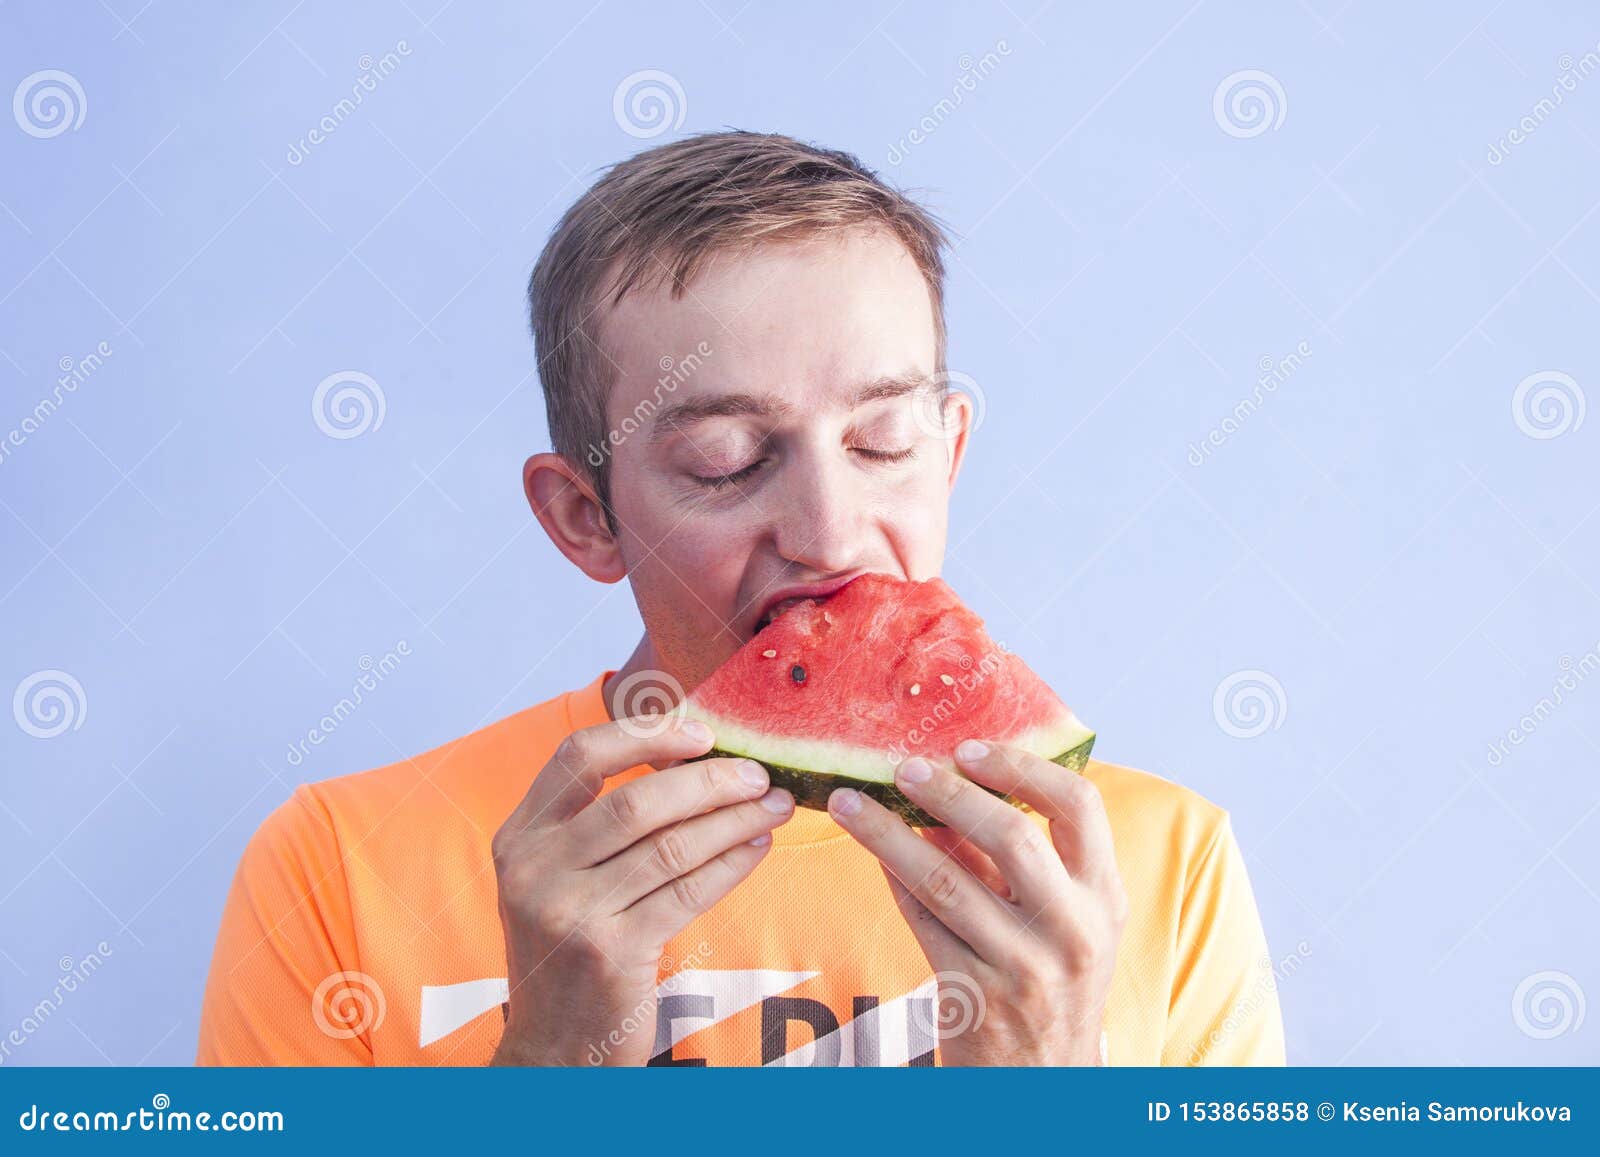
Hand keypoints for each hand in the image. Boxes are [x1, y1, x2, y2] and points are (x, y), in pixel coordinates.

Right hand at [489, 716, 792, 1065]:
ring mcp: (570, 913)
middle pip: (635, 800)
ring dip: (732, 819)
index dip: (645, 734)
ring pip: (669, 845)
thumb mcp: (554, 880)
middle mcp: (534, 869)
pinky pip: (688, 891)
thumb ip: (594, 824)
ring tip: (772, 806)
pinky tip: (757, 847)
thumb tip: (684, 758)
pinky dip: (731, 863)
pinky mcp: (610, 953)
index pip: (579, 755)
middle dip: (708, 780)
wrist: (550, 1052)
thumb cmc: (568, 953)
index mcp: (520, 837)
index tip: (701, 732)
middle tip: (755, 773)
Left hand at [828, 740, 1126, 1065]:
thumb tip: (948, 789)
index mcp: (1104, 896)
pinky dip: (894, 883)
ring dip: (890, 834)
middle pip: (1011, 836)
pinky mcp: (975, 997)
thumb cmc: (1050, 981)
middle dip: (949, 792)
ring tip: (850, 804)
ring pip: (946, 880)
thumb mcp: (1061, 920)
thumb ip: (1017, 860)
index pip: (1081, 806)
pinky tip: (872, 856)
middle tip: (903, 768)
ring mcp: (1025, 967)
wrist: (1045, 1081)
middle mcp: (1074, 930)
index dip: (1022, 767)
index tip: (969, 749)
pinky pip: (922, 923)